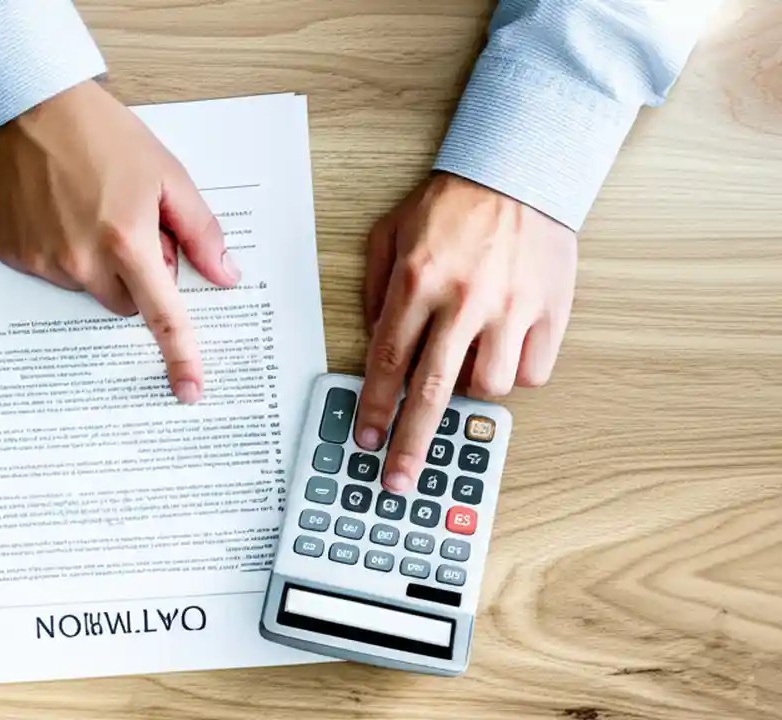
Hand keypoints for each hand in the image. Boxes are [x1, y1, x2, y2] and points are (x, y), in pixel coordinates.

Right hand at [0, 81, 239, 403]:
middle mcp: (81, 260)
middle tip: (129, 224)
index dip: (180, 355)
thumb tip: (224, 274)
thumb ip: (200, 231)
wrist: (27, 105)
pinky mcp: (14, 254)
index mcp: (126, 241)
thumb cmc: (99, 133)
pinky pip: (51, 270)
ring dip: (96, 260)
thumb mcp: (166, 175)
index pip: (161, 314)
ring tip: (88, 204)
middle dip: (135, 275)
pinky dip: (61, 249)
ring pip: (87, 286)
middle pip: (124, 301)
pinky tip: (57, 207)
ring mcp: (42, 261)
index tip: (189, 390)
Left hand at [355, 172, 576, 492]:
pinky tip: (503, 352)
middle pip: (433, 390)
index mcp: (416, 280)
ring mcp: (511, 307)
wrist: (521, 168)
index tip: (366, 440)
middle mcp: (463, 299)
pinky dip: (516, 373)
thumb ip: (375, 289)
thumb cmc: (451, 203)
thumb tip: (374, 342)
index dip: (375, 408)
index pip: (387, 362)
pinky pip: (532, 371)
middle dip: (411, 443)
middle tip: (398, 480)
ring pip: (489, 386)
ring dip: (472, 390)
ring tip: (466, 366)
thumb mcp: (390, 232)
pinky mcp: (551, 309)